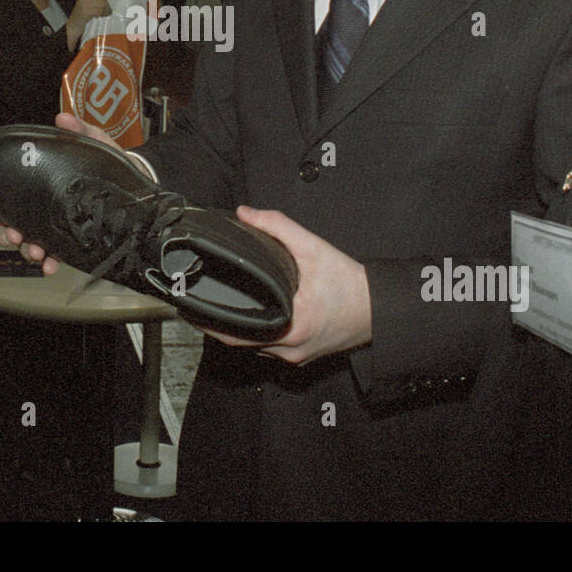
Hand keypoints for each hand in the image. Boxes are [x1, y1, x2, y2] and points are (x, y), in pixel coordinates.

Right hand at [0, 111, 149, 274]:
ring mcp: (55, 225)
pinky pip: (54, 255)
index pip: (8, 192)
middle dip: (6, 231)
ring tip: (34, 251)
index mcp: (41, 183)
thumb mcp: (95, 142)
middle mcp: (43, 206)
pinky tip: (51, 265)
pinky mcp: (71, 240)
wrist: (135, 181)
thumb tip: (63, 118)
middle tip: (13, 234)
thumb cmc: (109, 161)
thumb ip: (80, 130)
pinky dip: (49, 263)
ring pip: (29, 242)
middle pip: (12, 222)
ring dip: (26, 249)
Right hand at [72, 0, 112, 20]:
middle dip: (107, 5)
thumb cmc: (81, 15)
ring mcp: (84, 5)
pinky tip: (98, 17)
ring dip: (106, 11)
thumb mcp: (85, 4)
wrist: (73, 25)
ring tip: (104, 14)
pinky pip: (99, 11)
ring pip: (102, 5)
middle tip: (108, 11)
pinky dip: (101, 14)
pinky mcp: (86, 12)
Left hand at [199, 206, 371, 365]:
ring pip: (255, 347)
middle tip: (197, 306)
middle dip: (218, 324)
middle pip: (240, 342)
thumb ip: (278, 227)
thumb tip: (245, 214)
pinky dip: (258, 333)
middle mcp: (290, 349)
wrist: (380, 308)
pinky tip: (252, 315)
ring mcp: (296, 356)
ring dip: (238, 329)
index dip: (209, 322)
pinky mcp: (302, 355)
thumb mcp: (314, 248)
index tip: (190, 310)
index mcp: (290, 327)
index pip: (235, 334)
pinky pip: (271, 348)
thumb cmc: (351, 285)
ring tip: (220, 306)